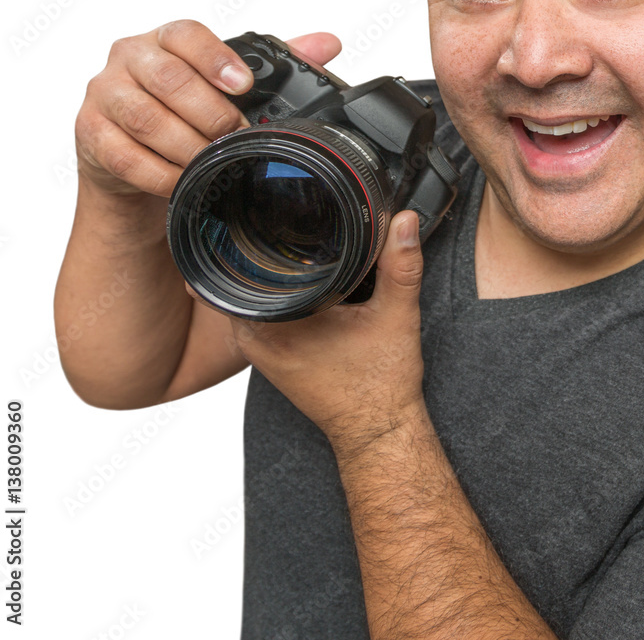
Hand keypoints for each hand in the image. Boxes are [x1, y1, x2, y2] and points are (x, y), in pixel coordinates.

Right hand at [75, 20, 341, 197]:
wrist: (133, 157)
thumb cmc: (185, 112)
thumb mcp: (228, 85)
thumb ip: (278, 62)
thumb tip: (327, 44)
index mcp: (166, 40)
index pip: (185, 34)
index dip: (214, 58)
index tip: (243, 84)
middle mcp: (129, 59)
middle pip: (168, 79)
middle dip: (210, 113)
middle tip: (237, 135)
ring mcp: (104, 95)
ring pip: (146, 118)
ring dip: (188, 145)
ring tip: (215, 161)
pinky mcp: (91, 135)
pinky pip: (127, 157)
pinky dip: (162, 173)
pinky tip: (184, 180)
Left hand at [218, 210, 426, 455]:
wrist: (379, 430)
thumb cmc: (380, 387)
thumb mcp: (396, 316)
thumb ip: (400, 265)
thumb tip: (403, 223)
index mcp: (276, 325)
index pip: (239, 268)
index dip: (250, 235)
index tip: (266, 213)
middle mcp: (259, 339)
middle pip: (240, 277)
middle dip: (262, 248)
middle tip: (288, 224)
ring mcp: (262, 351)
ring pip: (251, 295)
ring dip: (268, 273)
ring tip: (296, 248)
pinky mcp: (273, 356)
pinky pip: (262, 314)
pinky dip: (278, 296)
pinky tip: (303, 282)